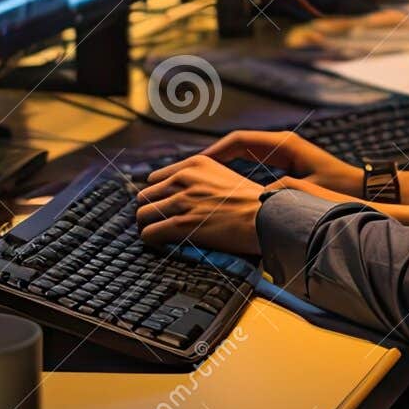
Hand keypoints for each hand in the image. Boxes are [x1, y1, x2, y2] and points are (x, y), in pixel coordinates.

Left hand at [136, 156, 264, 255]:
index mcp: (195, 164)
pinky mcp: (182, 224)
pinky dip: (152, 240)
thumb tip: (182, 193)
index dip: (157, 196)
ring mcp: (182, 201)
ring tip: (159, 235)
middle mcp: (184, 179)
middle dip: (149, 211)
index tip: (162, 207)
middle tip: (158, 223)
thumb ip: (201, 180)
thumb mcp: (225, 177)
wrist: (266, 216)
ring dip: (148, 226)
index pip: (155, 178)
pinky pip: (149, 233)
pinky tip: (162, 244)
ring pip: (142, 215)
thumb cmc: (251, 203)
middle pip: (145, 196)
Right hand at [201, 130, 363, 196]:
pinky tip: (221, 183)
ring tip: (197, 176)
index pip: (239, 140)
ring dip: (220, 161)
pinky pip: (251, 160)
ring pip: (241, 151)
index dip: (215, 151)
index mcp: (282, 144)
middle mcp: (279, 143)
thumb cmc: (336, 189)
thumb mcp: (304, 191)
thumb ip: (278, 192)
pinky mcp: (284, 161)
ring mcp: (281, 150)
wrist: (360, 188)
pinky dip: (234, 168)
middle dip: (211, 155)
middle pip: (236, 143)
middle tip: (188, 169)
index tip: (194, 164)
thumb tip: (252, 199)